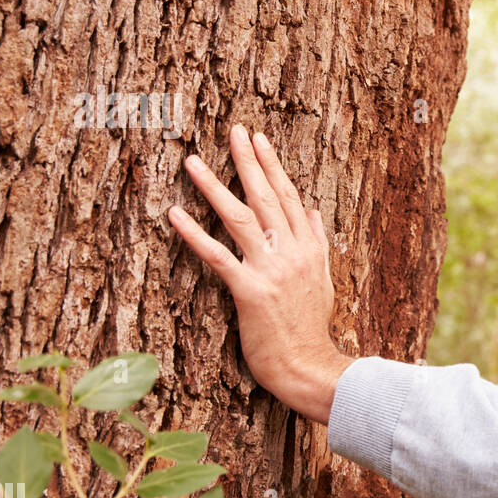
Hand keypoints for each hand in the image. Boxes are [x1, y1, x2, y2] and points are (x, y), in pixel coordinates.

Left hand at [167, 123, 353, 422]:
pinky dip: (194, 233)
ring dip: (214, 186)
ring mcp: (270, 270)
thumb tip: (311, 213)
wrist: (309, 366)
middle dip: (248, 161)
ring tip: (192, 161)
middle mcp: (292, 253)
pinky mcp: (249, 291)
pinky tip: (174, 213)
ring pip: (239, 218)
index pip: (288, 198)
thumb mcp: (323, 281)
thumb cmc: (310, 330)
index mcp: (310, 249)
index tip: (259, 140)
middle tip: (234, 131)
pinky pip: (217, 256)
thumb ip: (318, 244)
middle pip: (265, 197)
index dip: (272, 167)